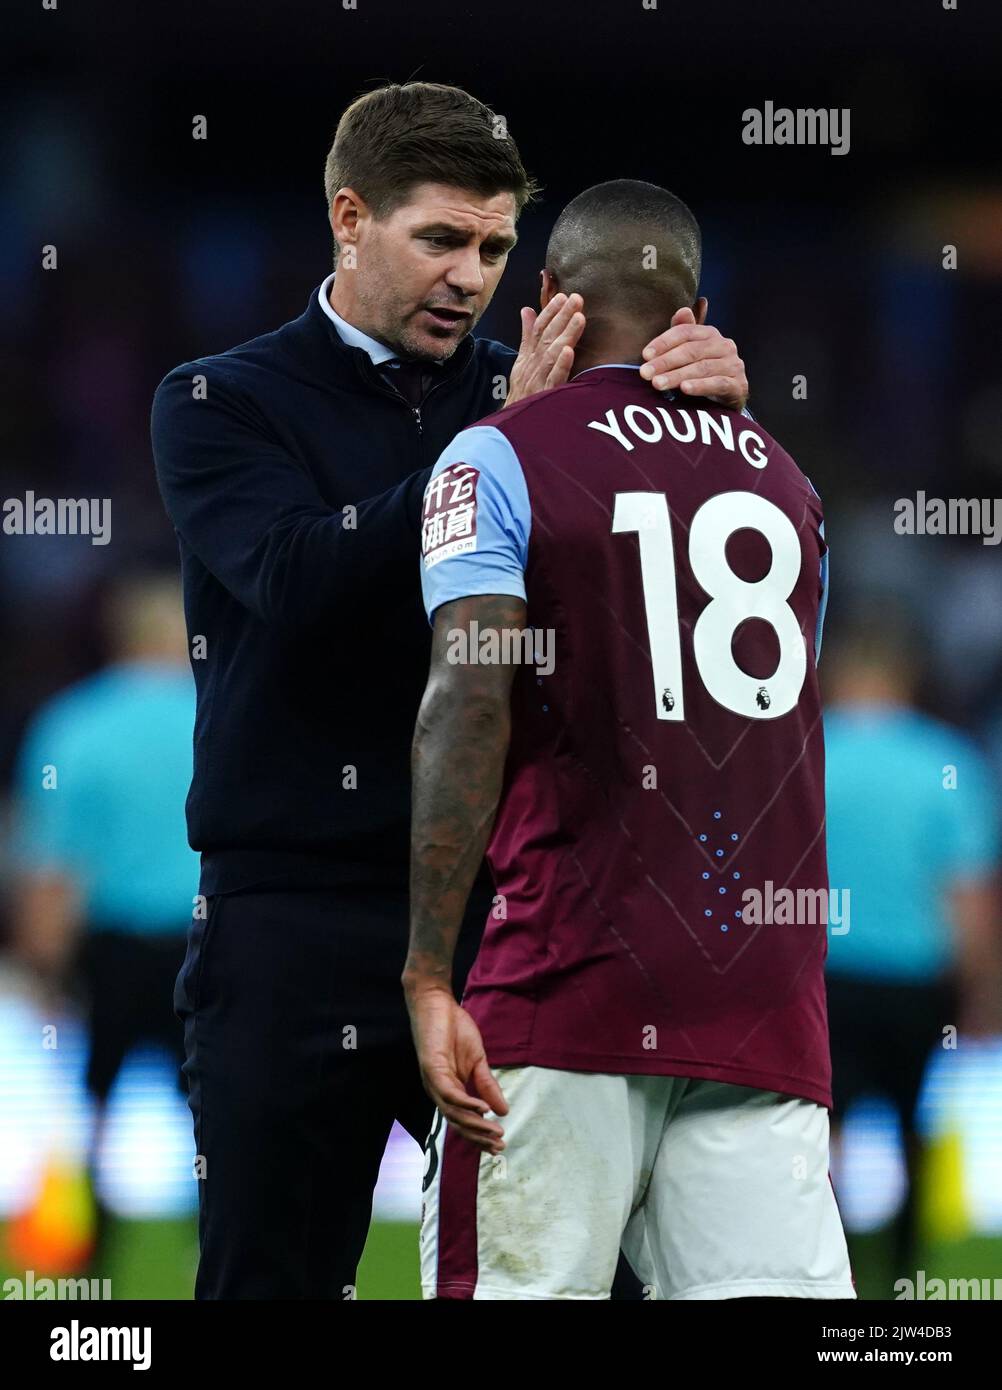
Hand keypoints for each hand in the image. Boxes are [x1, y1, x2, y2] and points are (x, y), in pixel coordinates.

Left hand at [404, 983, 508, 1152]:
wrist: (438, 1003)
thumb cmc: (455, 1030)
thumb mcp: (478, 1061)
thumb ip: (488, 1085)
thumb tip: (504, 1111)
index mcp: (448, 1091)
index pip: (464, 1121)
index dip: (480, 1135)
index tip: (500, 1145)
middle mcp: (438, 1091)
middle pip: (458, 1123)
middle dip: (479, 1137)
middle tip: (500, 1146)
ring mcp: (433, 1081)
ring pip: (453, 1112)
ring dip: (475, 1124)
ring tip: (495, 1131)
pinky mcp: (431, 1069)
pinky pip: (449, 1092)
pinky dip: (465, 1103)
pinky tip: (481, 1108)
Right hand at [505, 293, 585, 407]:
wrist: (513, 427)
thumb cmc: (521, 395)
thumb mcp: (521, 364)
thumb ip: (527, 337)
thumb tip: (527, 310)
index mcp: (527, 357)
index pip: (538, 329)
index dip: (550, 312)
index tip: (562, 296)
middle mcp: (532, 366)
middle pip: (546, 337)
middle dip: (561, 316)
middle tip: (576, 299)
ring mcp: (538, 381)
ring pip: (551, 354)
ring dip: (565, 334)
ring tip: (579, 317)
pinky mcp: (545, 396)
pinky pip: (553, 379)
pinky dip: (560, 365)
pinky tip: (568, 351)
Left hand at [640, 305, 747, 409]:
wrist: (728, 396)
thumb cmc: (702, 372)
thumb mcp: (689, 352)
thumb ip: (682, 332)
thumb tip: (682, 310)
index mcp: (710, 333)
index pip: (684, 332)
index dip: (663, 342)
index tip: (645, 355)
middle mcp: (724, 345)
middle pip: (691, 350)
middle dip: (665, 362)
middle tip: (645, 373)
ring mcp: (733, 365)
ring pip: (702, 368)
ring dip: (677, 376)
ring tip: (657, 384)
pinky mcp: (738, 385)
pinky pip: (717, 383)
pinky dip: (700, 386)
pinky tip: (684, 389)